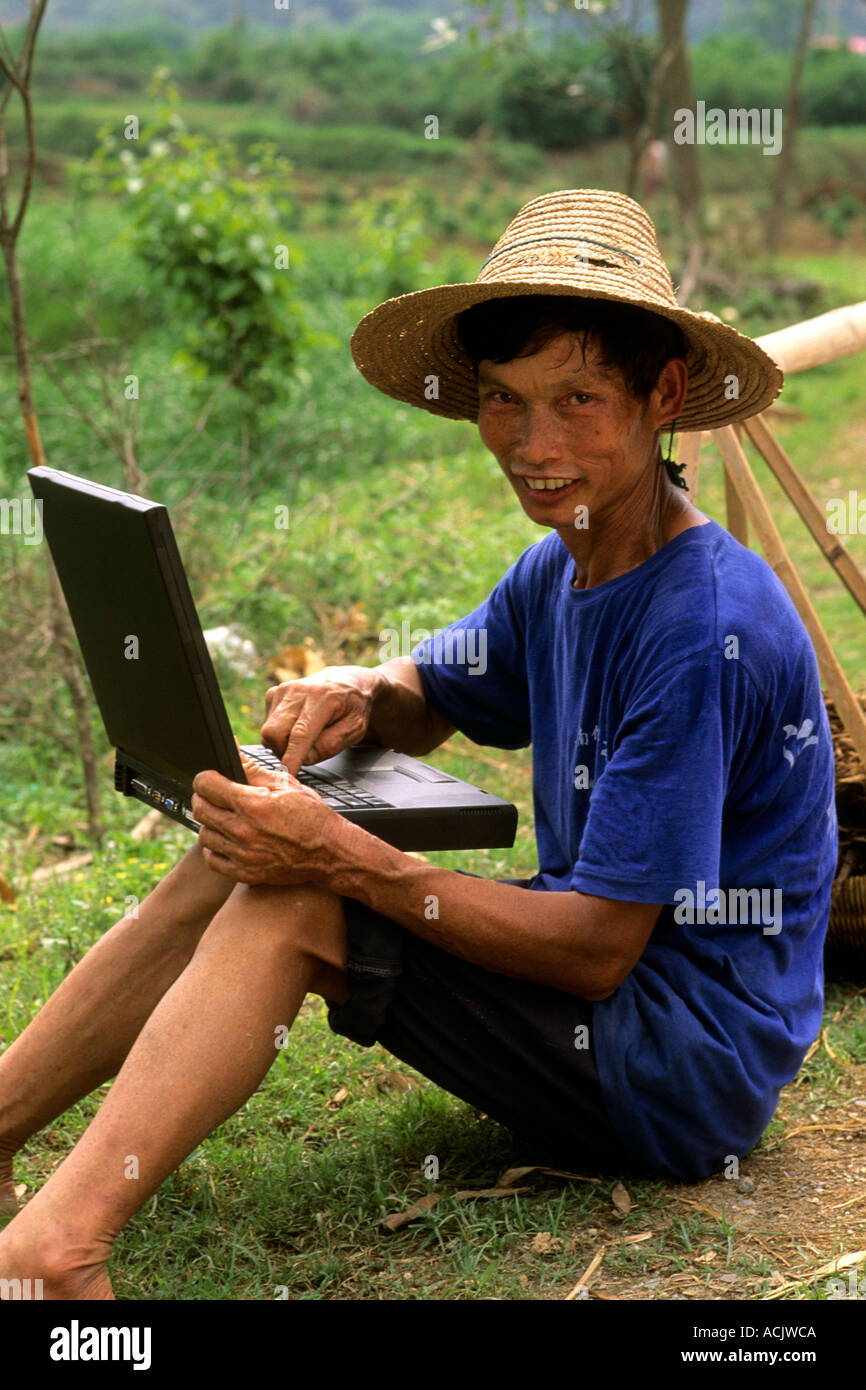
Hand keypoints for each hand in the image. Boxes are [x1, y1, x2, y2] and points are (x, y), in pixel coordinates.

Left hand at [191, 752, 340, 884]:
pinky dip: (214, 848)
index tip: (210, 778)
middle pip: (200, 809)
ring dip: (210, 823)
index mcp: (252, 804)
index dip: (205, 777)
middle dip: (204, 797)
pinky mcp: (245, 873)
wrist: (329, 851)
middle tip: (215, 796)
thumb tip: (232, 749)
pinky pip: (212, 859)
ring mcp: (243, 855)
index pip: (206, 785)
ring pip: (204, 835)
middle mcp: (244, 831)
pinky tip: (227, 839)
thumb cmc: (311, 816)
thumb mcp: (285, 784)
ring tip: (224, 817)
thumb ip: (252, 769)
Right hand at [260, 665, 383, 774]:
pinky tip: (295, 728)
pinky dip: (279, 733)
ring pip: (268, 731)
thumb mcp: (355, 729)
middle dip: (283, 752)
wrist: (346, 682)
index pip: (301, 732)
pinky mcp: (273, 694)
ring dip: (282, 744)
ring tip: (304, 740)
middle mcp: (299, 691)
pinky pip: (267, 725)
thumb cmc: (352, 707)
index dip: (292, 755)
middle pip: (275, 732)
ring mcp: (283, 690)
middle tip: (302, 756)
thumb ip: (331, 745)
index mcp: (323, 698)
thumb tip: (304, 758)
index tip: (288, 772)